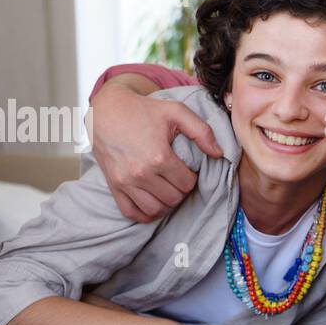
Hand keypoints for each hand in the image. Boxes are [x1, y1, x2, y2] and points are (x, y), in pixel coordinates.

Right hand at [89, 76, 221, 221]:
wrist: (106, 110)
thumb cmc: (143, 110)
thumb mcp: (176, 111)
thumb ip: (202, 131)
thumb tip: (219, 154)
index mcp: (158, 157)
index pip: (187, 184)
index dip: (192, 177)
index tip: (187, 169)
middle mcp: (140, 173)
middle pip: (173, 199)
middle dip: (180, 190)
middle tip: (178, 178)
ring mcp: (125, 182)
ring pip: (155, 210)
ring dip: (166, 203)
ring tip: (167, 189)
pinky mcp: (113, 186)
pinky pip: (131, 213)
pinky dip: (145, 213)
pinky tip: (152, 201)